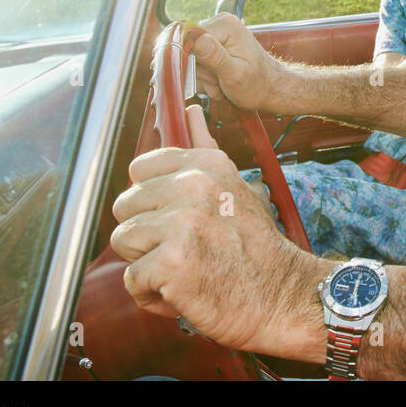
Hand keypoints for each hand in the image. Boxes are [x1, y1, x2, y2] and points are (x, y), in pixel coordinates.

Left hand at [110, 105, 322, 358]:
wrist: (281, 296)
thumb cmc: (255, 248)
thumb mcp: (236, 186)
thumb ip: (205, 149)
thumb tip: (191, 110)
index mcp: (205, 165)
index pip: (140, 170)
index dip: (152, 200)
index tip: (176, 217)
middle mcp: (194, 187)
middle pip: (125, 207)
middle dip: (146, 234)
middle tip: (185, 247)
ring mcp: (183, 223)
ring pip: (123, 242)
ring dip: (147, 264)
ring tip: (184, 269)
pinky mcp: (173, 262)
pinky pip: (132, 279)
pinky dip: (153, 294)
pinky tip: (183, 291)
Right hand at [194, 12, 282, 109]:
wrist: (271, 89)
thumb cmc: (258, 84)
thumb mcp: (235, 75)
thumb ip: (215, 57)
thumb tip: (197, 39)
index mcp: (226, 25)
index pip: (189, 41)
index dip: (195, 63)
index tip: (214, 75)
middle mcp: (220, 24)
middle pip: (190, 50)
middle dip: (203, 72)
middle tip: (221, 81)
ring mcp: (218, 34)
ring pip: (193, 60)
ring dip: (206, 77)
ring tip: (224, 82)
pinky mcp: (215, 44)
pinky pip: (199, 63)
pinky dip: (208, 77)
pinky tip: (222, 81)